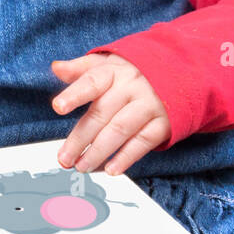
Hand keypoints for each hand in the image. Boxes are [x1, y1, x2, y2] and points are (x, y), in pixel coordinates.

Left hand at [50, 51, 169, 175]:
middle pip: (101, 113)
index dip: (74, 95)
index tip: (58, 107)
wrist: (177, 75)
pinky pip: (143, 142)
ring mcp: (149, 104)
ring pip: (120, 129)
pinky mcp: (163, 122)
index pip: (91, 82)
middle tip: (64, 158)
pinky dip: (126, 157)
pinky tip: (111, 169)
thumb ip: (80, 68)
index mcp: (114, 71)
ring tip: (81, 166)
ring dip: (99, 151)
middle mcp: (132, 86)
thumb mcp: (107, 64)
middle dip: (80, 138)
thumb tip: (56, 68)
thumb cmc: (133, 73)